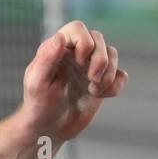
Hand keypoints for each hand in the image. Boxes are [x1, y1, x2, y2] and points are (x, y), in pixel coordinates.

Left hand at [18, 21, 126, 143]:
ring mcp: (89, 68)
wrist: (48, 130)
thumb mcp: (37, 83)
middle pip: (99, 39)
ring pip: (112, 54)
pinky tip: (99, 96)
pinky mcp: (101, 83)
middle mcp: (75, 54)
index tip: (80, 61)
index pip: (78, 28)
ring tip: (93, 91)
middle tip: (91, 79)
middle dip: (100, 59)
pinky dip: (114, 86)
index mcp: (58, 49)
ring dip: (108, 74)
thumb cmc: (38, 106)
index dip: (85, 41)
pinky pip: (120, 75)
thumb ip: (46, 58)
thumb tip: (60, 37)